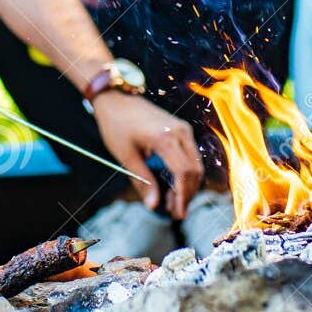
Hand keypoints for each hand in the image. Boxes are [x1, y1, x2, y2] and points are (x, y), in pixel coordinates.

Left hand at [90, 90, 203, 219]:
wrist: (117, 99)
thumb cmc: (117, 125)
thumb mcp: (126, 156)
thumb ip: (142, 181)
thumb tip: (153, 205)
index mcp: (166, 138)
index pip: (184, 172)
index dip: (183, 196)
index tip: (178, 213)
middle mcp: (180, 132)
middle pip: (194, 170)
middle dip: (187, 193)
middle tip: (175, 211)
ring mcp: (183, 129)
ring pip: (195, 164)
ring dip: (187, 185)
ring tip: (172, 202)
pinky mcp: (181, 129)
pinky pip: (190, 156)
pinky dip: (184, 173)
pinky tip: (172, 186)